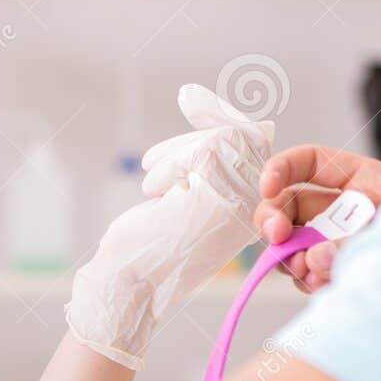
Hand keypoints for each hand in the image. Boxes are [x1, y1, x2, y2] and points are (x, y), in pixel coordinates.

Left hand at [67, 83, 274, 368]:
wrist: (129, 282)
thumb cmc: (146, 249)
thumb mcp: (177, 197)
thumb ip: (198, 165)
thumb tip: (199, 105)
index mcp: (246, 211)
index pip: (252, 150)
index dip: (223, 118)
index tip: (191, 98)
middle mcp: (251, 209)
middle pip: (239, 140)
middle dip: (202, 127)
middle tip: (171, 129)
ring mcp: (239, 203)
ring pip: (220, 143)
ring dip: (178, 152)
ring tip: (154, 181)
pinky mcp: (220, 197)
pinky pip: (202, 152)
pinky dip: (170, 163)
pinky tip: (155, 190)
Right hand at [253, 146, 380, 292]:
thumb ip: (353, 236)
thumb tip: (314, 257)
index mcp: (357, 179)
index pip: (307, 163)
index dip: (281, 169)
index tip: (268, 187)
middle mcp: (340, 210)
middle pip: (287, 206)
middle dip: (273, 220)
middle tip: (277, 238)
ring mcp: (336, 242)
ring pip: (292, 246)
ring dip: (292, 259)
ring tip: (312, 271)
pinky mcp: (337, 271)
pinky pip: (308, 275)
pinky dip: (309, 281)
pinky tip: (324, 284)